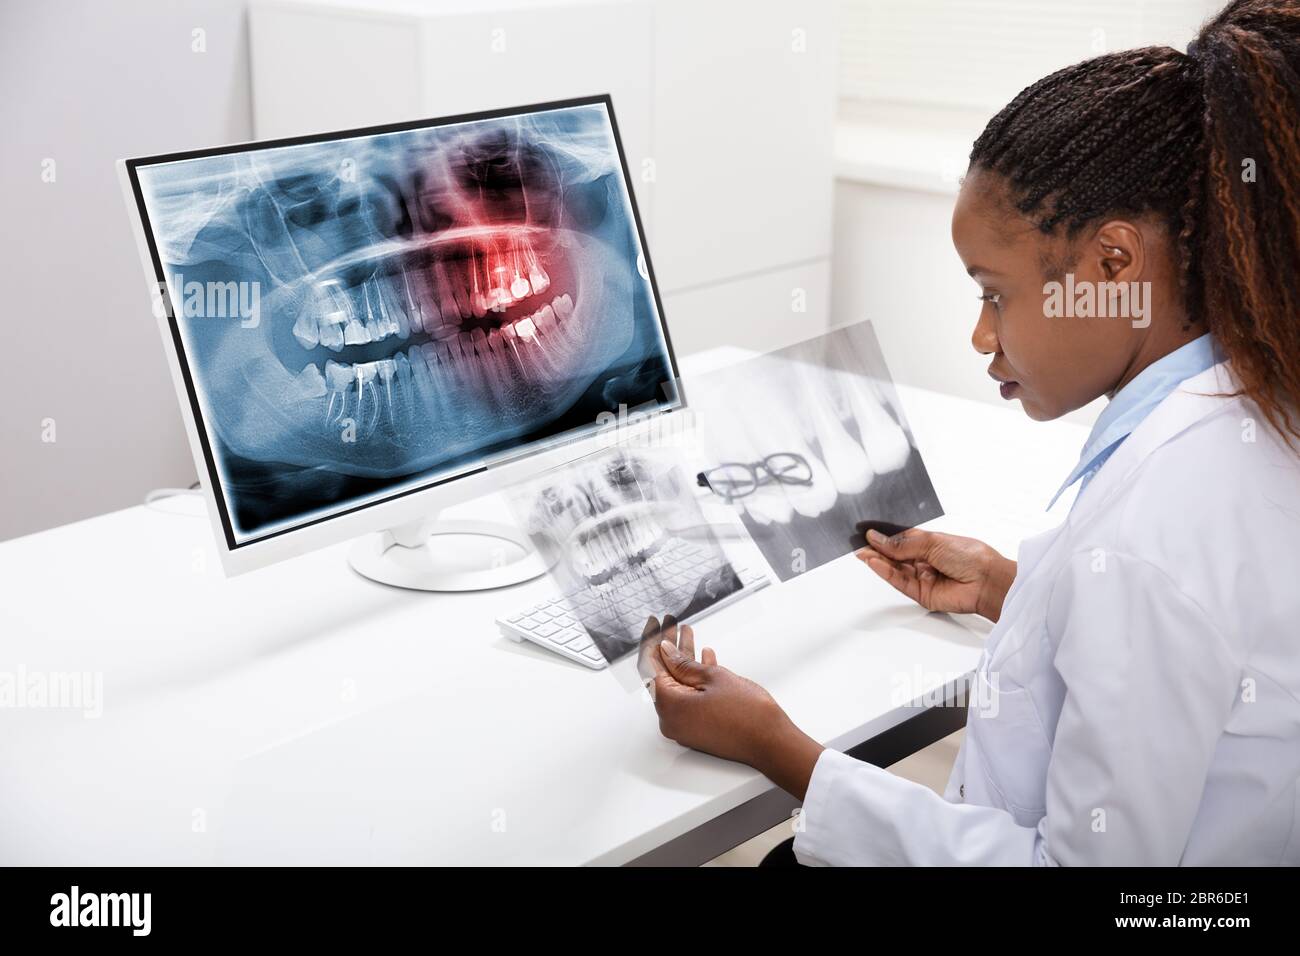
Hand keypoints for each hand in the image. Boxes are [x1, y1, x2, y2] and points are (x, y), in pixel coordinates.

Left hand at [646, 615, 823, 799]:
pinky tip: (705, 657)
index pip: (649, 666)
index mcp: (669, 705)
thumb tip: (666, 652)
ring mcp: (684, 725)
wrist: (772, 742)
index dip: (652, 640)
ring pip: (678, 684)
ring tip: (689, 634)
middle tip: (672, 624)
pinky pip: (689, 697)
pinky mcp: (697, 727)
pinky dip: (695, 678)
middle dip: (668, 646)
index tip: (655, 622)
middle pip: (663, 674)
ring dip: (684, 659)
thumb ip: (683, 664)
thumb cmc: (747, 713)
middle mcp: (670, 718)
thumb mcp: (713, 677)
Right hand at [856, 528, 1015, 622]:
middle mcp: (925, 561)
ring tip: (863, 553)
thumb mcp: (933, 542)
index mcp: (930, 544)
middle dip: (877, 550)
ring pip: (894, 570)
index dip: (884, 538)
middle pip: (895, 556)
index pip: (901, 541)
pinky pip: (899, 582)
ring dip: (878, 561)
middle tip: (859, 543)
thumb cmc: (971, 557)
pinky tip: (875, 563)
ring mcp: (922, 578)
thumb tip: (878, 538)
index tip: (867, 533)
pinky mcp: (921, 594)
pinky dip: (885, 573)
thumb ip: (902, 544)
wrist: (986, 581)